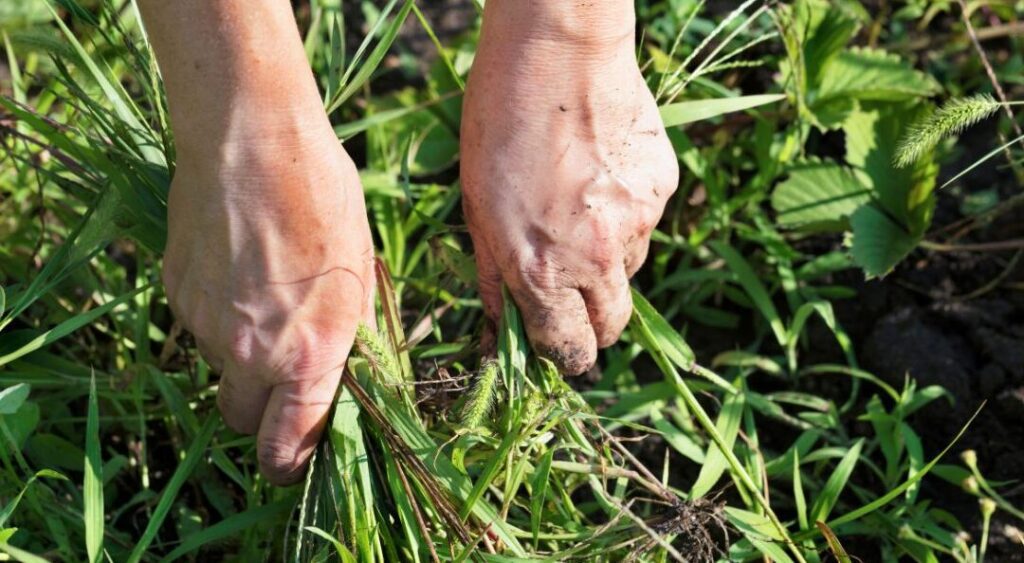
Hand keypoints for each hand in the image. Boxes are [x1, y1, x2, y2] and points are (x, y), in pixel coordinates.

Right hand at [163, 128, 373, 484]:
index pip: (288, 447)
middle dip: (261, 413)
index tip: (295, 460)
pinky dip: (216, 316)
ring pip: (219, 369)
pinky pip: (196, 327)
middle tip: (282, 377)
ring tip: (265, 295)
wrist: (251, 139)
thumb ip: (349, 338)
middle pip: (242, 421)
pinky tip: (237, 268)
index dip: (291, 464)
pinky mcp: (175, 294)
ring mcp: (205, 325)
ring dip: (239, 355)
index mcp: (309, 353)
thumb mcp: (360, 273)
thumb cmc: (323, 199)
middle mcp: (250, 352)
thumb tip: (346, 377)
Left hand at [460, 1, 677, 373]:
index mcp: (541, 271)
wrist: (559, 52)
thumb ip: (493, 275)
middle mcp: (596, 258)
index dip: (564, 356)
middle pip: (612, 327)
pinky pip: (645, 223)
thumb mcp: (475, 207)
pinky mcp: (662, 189)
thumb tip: (498, 327)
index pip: (568, 349)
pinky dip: (625, 215)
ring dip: (607, 262)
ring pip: (630, 271)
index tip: (560, 349)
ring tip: (577, 210)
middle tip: (572, 297)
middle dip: (593, 325)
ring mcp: (637, 223)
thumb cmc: (499, 124)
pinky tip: (600, 175)